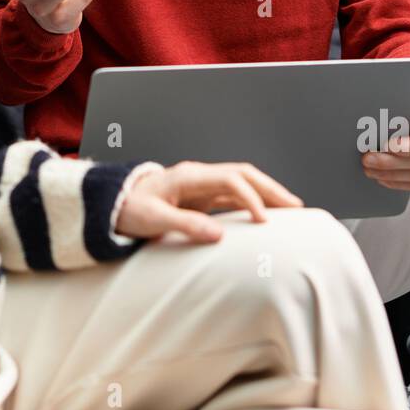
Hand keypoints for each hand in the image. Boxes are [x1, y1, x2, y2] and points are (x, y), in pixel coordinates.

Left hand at [115, 161, 303, 242]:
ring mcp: (202, 185)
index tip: (265, 221)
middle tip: (296, 207)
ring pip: (243, 183)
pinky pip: (235, 195)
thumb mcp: (153, 220)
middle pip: (244, 175)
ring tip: (292, 210)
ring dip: (267, 194)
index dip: (251, 198)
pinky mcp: (202, 196)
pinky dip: (254, 202)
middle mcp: (199, 176)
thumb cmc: (129, 210)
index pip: (231, 179)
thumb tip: (218, 234)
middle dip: (271, 189)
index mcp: (188, 176)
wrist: (113, 205)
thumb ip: (185, 225)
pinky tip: (268, 214)